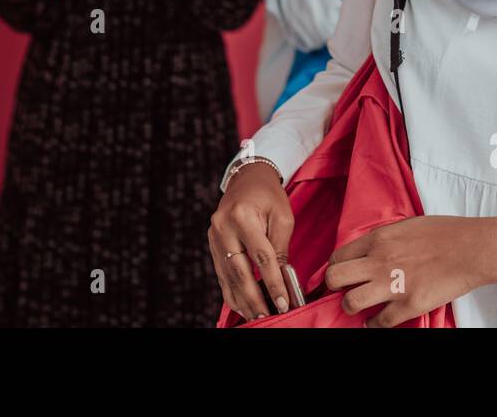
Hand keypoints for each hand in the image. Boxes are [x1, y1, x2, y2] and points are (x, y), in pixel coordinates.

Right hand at [208, 161, 294, 319]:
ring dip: (242, 300)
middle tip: (268, 317)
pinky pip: (221, 273)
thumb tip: (283, 280)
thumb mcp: (282, 217)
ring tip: (257, 316)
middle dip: (255, 298)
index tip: (284, 302)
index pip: (261, 257)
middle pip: (239, 271)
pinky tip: (243, 305)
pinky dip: (232, 291)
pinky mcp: (212, 243)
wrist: (246, 179)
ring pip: (228, 276)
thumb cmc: (268, 196)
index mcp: (242, 216)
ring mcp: (214, 236)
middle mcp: (223, 227)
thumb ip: (280, 248)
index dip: (273, 283)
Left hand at [324, 215, 496, 326]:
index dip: (336, 268)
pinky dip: (375, 325)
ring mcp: (393, 284)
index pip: (338, 256)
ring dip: (352, 307)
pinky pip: (381, 322)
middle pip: (335, 278)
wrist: (472, 248)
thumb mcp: (405, 226)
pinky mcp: (409, 304)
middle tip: (344, 291)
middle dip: (335, 287)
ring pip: (351, 303)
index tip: (341, 274)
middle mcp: (379, 261)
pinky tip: (377, 322)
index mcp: (378, 239)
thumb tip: (369, 251)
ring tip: (359, 307)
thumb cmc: (444, 232)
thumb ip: (383, 239)